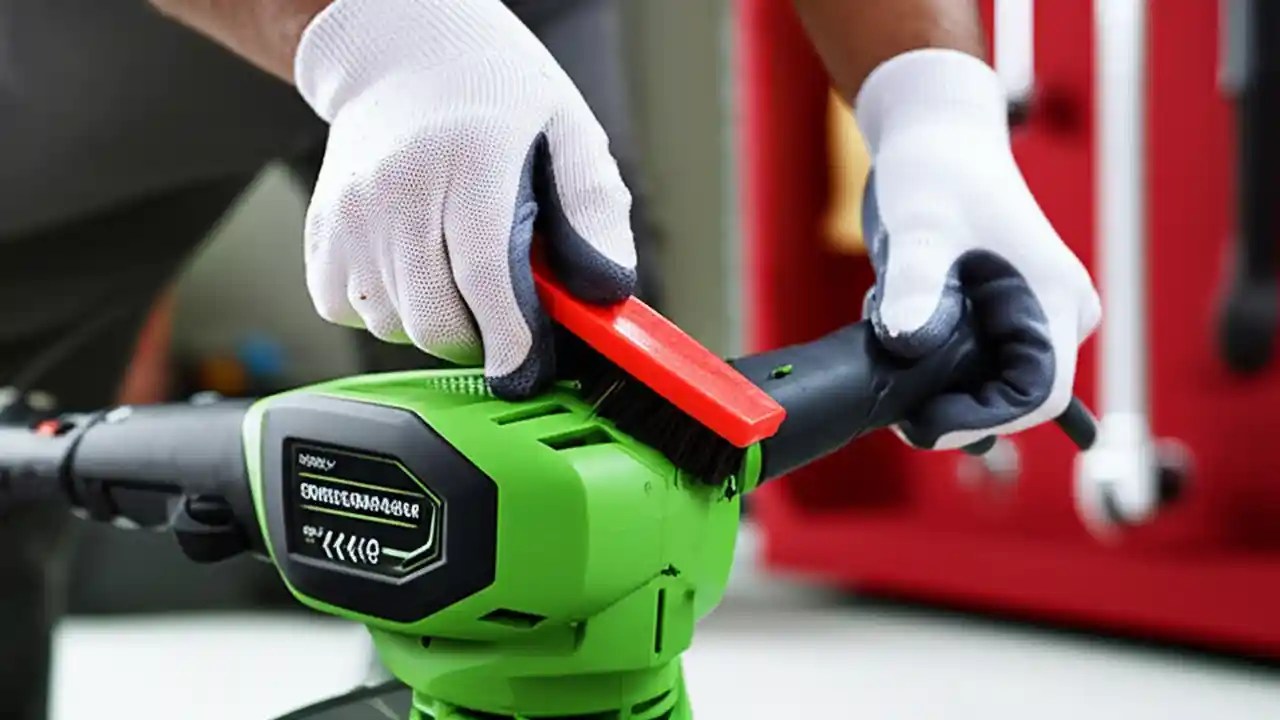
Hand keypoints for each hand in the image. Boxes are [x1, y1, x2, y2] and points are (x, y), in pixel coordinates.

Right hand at [295, 0, 635, 398]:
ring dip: (431, 322)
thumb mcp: (568, 130)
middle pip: (433, 316)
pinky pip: (344, 309)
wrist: (401, 52)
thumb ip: (593, 210)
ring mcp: (350, 211)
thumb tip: (604, 288)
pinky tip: (411, 271)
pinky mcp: (318, 230)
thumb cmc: (492, 93)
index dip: (510, 338)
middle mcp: (400, 186)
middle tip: (503, 315)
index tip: (526, 366)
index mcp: (472, 157)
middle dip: (477, 338)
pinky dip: (382, 310)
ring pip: (390, 324)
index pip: (485, 275)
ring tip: (456, 277)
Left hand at [856, 49, 1100, 449]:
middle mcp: (1057, 315)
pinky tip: (899, 317)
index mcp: (1054, 301)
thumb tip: (909, 342)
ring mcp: (1032, 317)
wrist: (935, 138)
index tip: (917, 418)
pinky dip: (932, 359)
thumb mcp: (919, 229)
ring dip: (935, 376)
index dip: (979, 419)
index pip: (1037, 396)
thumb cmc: (936, 172)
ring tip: (893, 321)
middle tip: (889, 370)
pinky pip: (972, 362)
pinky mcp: (1004, 316)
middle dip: (949, 400)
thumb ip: (916, 285)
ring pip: (988, 383)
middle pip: (1011, 398)